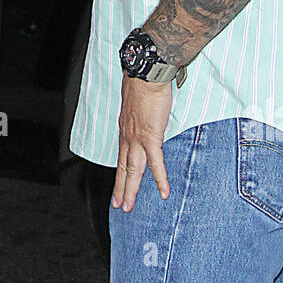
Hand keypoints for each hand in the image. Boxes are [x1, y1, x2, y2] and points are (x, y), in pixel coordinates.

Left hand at [113, 74, 173, 210]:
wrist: (145, 76)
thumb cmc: (143, 85)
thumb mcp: (137, 104)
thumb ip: (140, 115)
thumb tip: (144, 116)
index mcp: (125, 130)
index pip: (121, 157)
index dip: (120, 173)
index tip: (118, 185)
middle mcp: (128, 137)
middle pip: (124, 168)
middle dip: (121, 188)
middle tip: (119, 205)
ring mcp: (138, 139)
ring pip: (134, 171)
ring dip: (131, 190)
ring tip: (128, 207)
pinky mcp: (151, 137)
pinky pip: (156, 163)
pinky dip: (160, 179)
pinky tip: (163, 192)